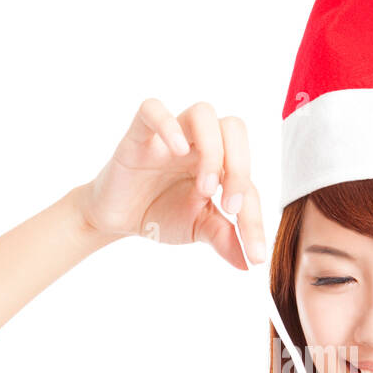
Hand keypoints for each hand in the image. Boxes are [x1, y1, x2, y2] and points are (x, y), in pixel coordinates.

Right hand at [78, 97, 266, 267]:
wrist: (116, 218)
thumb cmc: (160, 214)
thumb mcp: (197, 229)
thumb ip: (224, 238)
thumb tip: (248, 263)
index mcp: (220, 164)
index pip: (247, 181)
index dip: (254, 219)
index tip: (255, 255)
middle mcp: (199, 144)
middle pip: (234, 128)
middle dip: (240, 168)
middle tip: (230, 207)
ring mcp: (171, 136)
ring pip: (203, 113)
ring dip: (212, 150)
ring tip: (205, 188)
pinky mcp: (139, 134)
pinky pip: (152, 109)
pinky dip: (168, 125)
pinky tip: (178, 150)